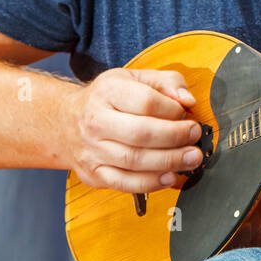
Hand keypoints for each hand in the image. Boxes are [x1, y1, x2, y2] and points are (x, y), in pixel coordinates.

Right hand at [63, 67, 202, 192]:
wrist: (65, 122)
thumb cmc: (108, 99)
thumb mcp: (135, 78)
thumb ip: (167, 82)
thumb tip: (187, 100)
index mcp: (108, 92)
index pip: (145, 102)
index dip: (172, 110)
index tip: (186, 114)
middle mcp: (96, 121)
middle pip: (141, 133)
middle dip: (175, 137)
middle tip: (195, 136)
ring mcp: (92, 150)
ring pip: (134, 160)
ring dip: (169, 161)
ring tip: (191, 158)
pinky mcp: (94, 173)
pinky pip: (124, 183)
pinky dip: (150, 183)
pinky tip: (170, 177)